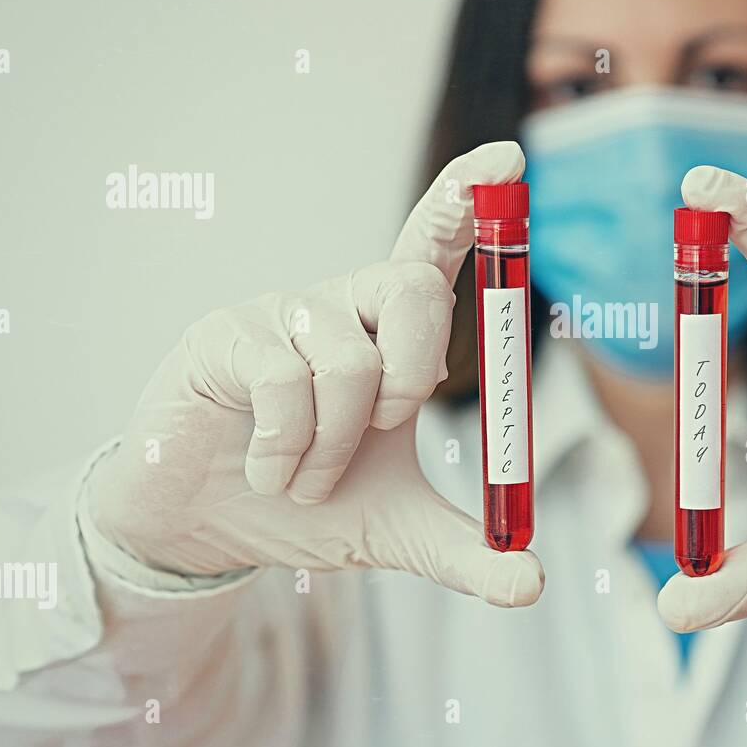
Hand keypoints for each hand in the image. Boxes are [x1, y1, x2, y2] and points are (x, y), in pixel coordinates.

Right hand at [87, 142, 542, 607]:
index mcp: (393, 328)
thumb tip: (536, 585)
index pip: (436, 244)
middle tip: (384, 432)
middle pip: (412, 286)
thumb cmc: (308, 502)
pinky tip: (267, 471)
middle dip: (414, 376)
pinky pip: (284, 383)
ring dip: (335, 448)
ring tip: (305, 478)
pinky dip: (287, 450)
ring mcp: (282, 312)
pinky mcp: (225, 335)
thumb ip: (468, 551)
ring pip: (349, 359)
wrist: (210, 526)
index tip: (509, 161)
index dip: (468, 199)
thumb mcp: (398, 531)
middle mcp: (343, 303)